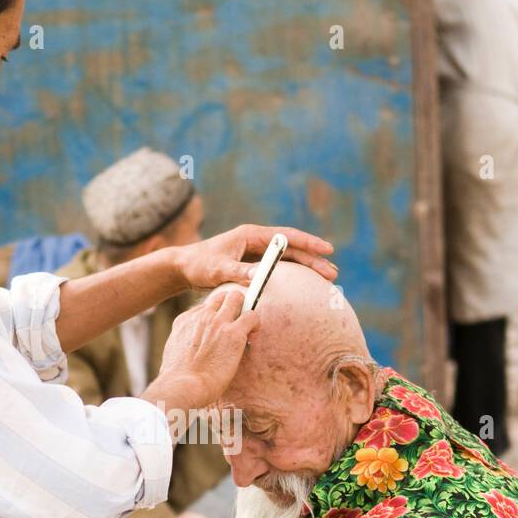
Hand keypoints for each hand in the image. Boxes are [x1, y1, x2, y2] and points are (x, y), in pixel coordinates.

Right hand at [142, 288, 259, 413]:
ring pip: (236, 298)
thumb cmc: (176, 381)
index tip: (220, 331)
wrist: (182, 386)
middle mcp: (201, 317)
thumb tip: (188, 356)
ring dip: (244, 310)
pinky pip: (251, 316)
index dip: (215, 317)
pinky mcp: (233, 333)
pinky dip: (255, 324)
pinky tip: (252, 336)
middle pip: (221, 297)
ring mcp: (218, 322)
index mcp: (184, 322)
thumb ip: (182, 347)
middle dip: (231, 306)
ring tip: (247, 328)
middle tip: (236, 323)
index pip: (205, 308)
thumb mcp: (172, 355)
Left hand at [175, 223, 336, 291]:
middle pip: (292, 248)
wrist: (185, 267)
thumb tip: (258, 277)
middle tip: (333, 273)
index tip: (327, 249)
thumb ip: (237, 272)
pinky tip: (306, 282)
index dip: (308, 242)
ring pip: (288, 258)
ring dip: (307, 267)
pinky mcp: (253, 263)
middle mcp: (256, 241)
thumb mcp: (217, 270)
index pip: (286, 236)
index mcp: (251, 235)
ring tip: (328, 277)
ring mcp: (256, 252)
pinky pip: (279, 267)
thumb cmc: (199, 265)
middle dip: (314, 259)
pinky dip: (294, 273)